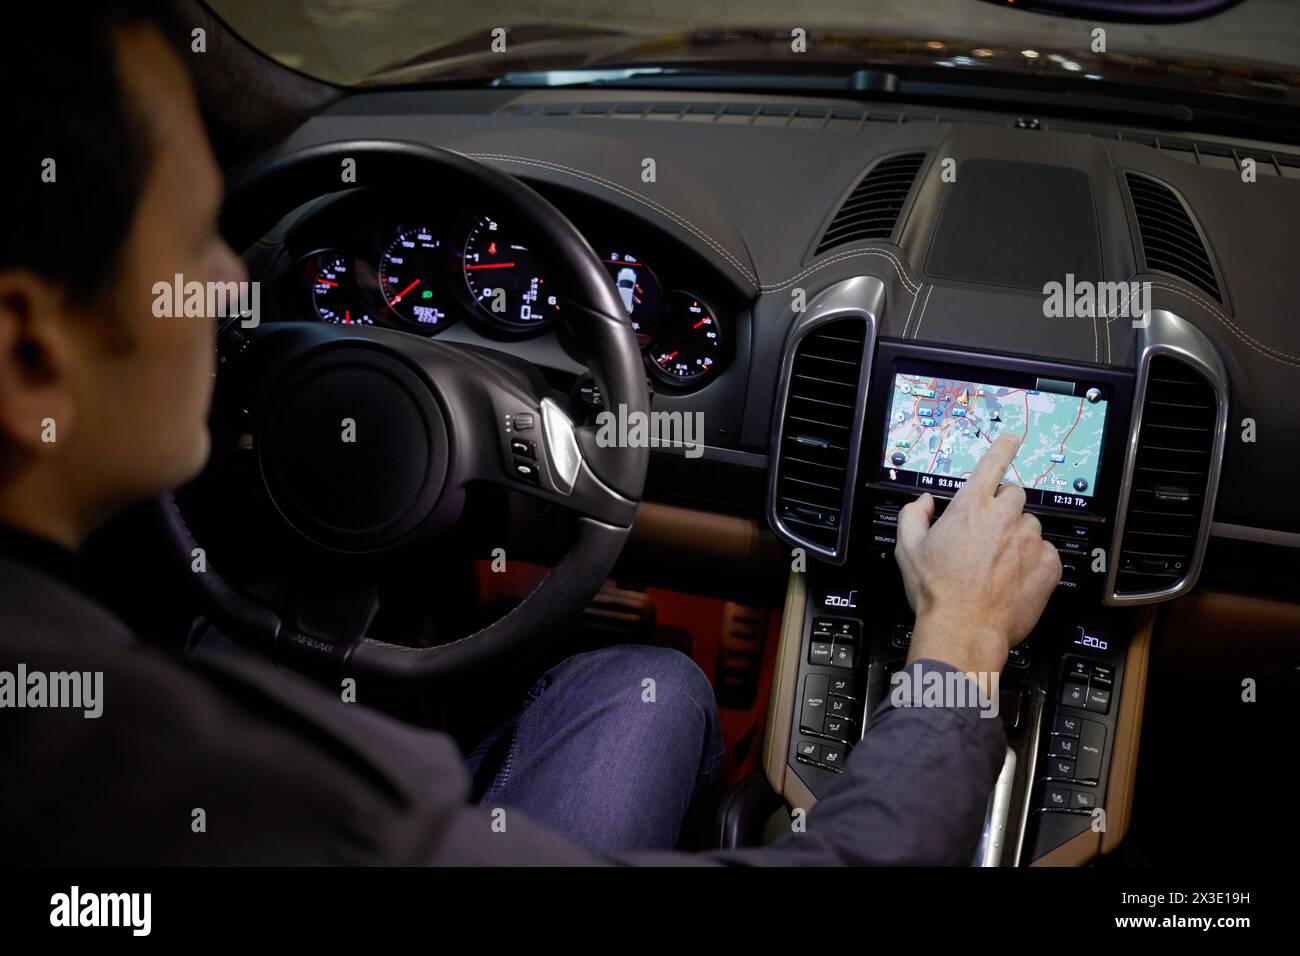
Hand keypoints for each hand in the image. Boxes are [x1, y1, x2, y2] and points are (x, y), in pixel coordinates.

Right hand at [893, 434, 1061, 674]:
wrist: (963, 630)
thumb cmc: (936, 592)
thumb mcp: (907, 549)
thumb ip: (912, 516)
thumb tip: (923, 503)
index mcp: (970, 508)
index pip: (992, 464)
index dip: (1003, 448)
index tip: (1011, 439)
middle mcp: (1004, 518)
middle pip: (1015, 494)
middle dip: (1003, 507)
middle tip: (989, 533)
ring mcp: (1029, 542)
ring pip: (1031, 524)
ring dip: (1018, 536)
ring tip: (1000, 563)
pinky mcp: (1047, 566)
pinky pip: (1046, 552)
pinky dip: (1034, 561)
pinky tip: (1015, 578)